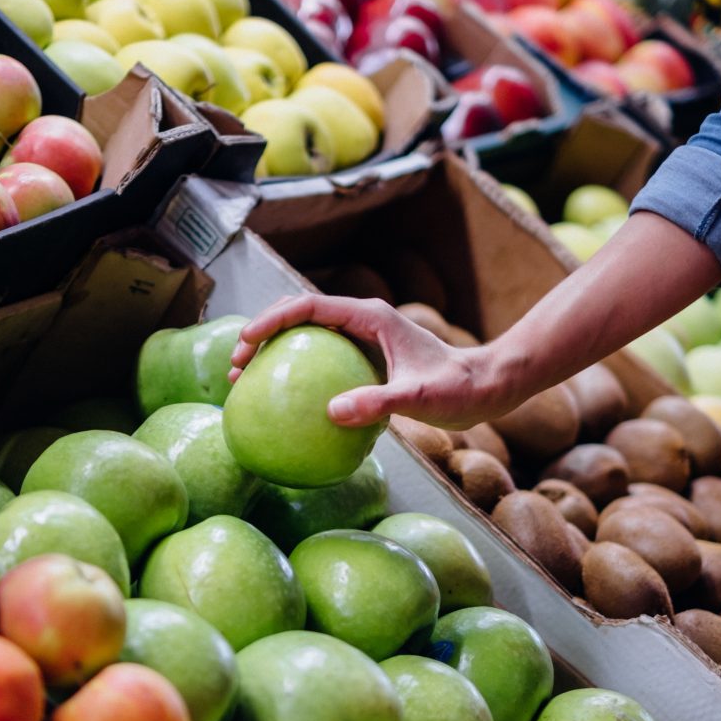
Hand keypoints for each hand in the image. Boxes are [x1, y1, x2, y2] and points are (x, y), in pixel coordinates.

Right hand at [229, 295, 510, 428]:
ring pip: (307, 338)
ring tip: (246, 383)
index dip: (271, 320)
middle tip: (235, 367)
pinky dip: (297, 374)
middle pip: (299, 317)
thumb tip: (332, 413)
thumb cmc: (457, 390)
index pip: (308, 307)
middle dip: (262, 335)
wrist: (486, 388)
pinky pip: (323, 361)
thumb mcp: (418, 399)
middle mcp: (363, 322)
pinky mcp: (368, 360)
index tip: (245, 343)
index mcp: (369, 317)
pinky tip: (287, 407)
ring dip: (275, 354)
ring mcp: (364, 340)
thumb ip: (378, 402)